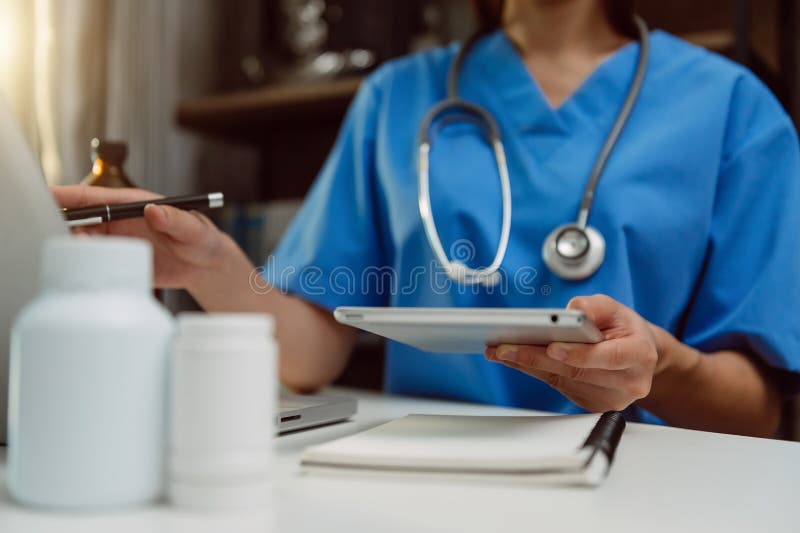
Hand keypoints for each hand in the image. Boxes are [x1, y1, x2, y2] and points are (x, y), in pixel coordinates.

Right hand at [52, 185, 228, 289]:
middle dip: (64, 227)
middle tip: (62, 240)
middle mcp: (118, 222)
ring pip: (81, 244)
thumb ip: (175, 220)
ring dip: (74, 250)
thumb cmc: (200, 239)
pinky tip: (83, 275)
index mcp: (131, 205)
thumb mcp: (192, 228)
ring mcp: (115, 243)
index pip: (93, 197)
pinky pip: (93, 265)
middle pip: (78, 221)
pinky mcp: (117, 263)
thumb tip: (154, 210)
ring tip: (77, 259)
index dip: (66, 196)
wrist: (205, 266)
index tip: (44, 197)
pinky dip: (84, 269)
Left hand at [485, 294, 660, 411]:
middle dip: (537, 357)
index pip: (607, 357)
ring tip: (500, 351)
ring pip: (562, 381)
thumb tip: (572, 312)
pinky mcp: (592, 405)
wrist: (640, 357)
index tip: (552, 347)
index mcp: (639, 355)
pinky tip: (514, 360)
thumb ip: (595, 306)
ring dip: (527, 365)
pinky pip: (558, 386)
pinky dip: (534, 371)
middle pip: (576, 371)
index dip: (578, 354)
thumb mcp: (616, 309)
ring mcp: (610, 399)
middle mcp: (628, 382)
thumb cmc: (625, 330)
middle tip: (505, 347)